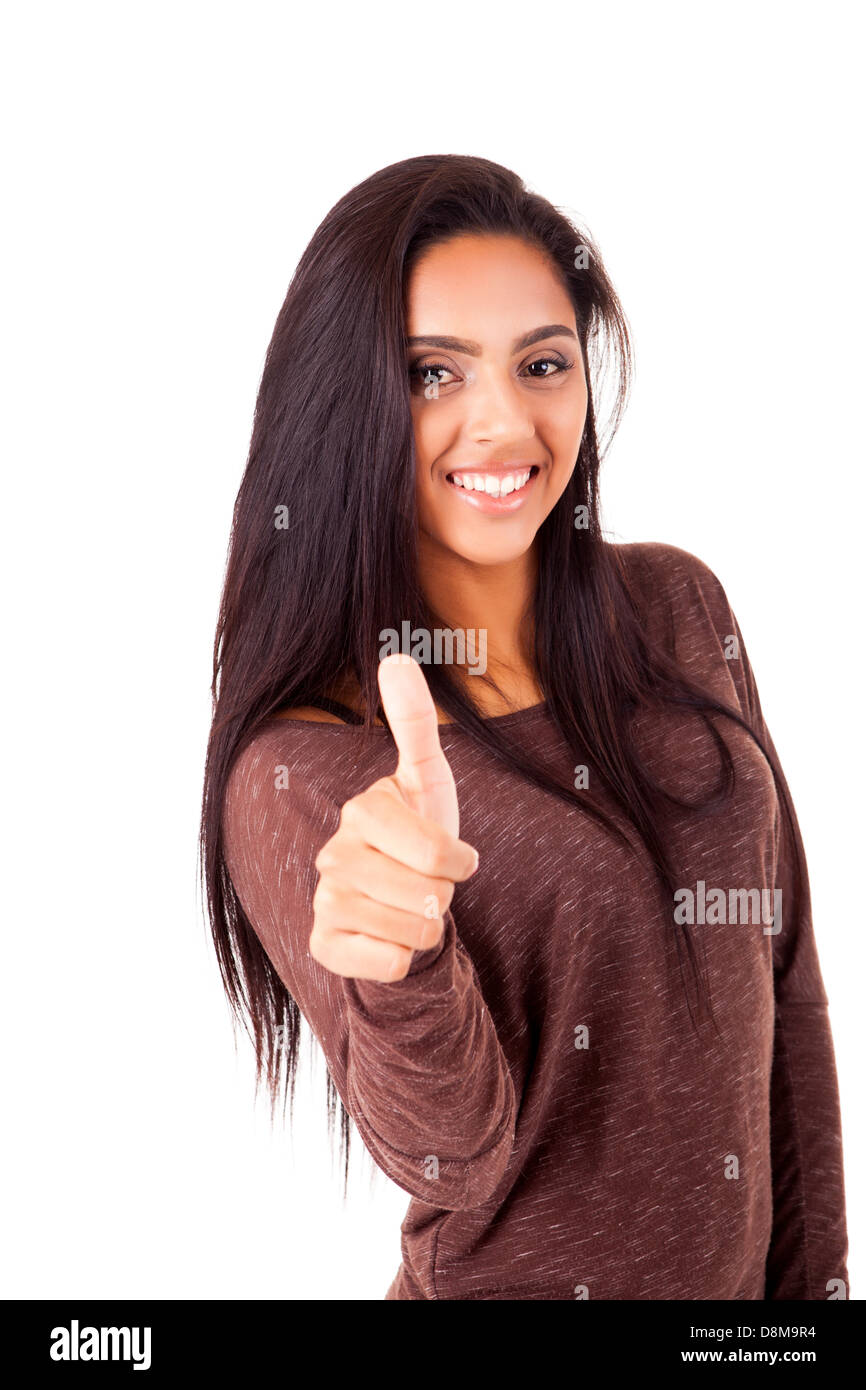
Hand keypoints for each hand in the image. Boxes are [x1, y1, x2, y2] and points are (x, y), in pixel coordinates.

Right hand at [309, 655, 478, 981]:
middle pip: (426, 896)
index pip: (436, 854)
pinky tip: (390, 940)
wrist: (400, 904)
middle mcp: (333, 855)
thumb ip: (415, 722)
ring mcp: (323, 901)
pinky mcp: (324, 944)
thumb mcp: (427, 780)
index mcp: (362, 812)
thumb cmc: (420, 837)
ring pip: (411, 932)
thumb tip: (396, 655)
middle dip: (443, 898)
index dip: (458, 863)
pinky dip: (404, 959)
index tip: (455, 861)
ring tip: (413, 911)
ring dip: (427, 929)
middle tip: (429, 887)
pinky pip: (389, 964)